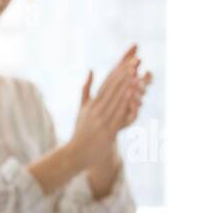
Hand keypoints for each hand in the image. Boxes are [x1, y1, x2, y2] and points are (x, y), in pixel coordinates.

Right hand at [69, 45, 151, 173]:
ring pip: (116, 98)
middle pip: (113, 87)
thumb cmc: (80, 132)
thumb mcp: (82, 109)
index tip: (130, 58)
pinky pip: (118, 114)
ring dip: (127, 84)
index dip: (119, 70)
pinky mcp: (107, 130)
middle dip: (126, 72)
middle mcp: (96, 108)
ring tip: (137, 71)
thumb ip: (86, 89)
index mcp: (92, 103)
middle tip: (137, 59)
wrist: (75, 154)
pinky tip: (132, 93)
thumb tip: (91, 70)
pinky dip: (125, 103)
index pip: (107, 82)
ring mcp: (102, 119)